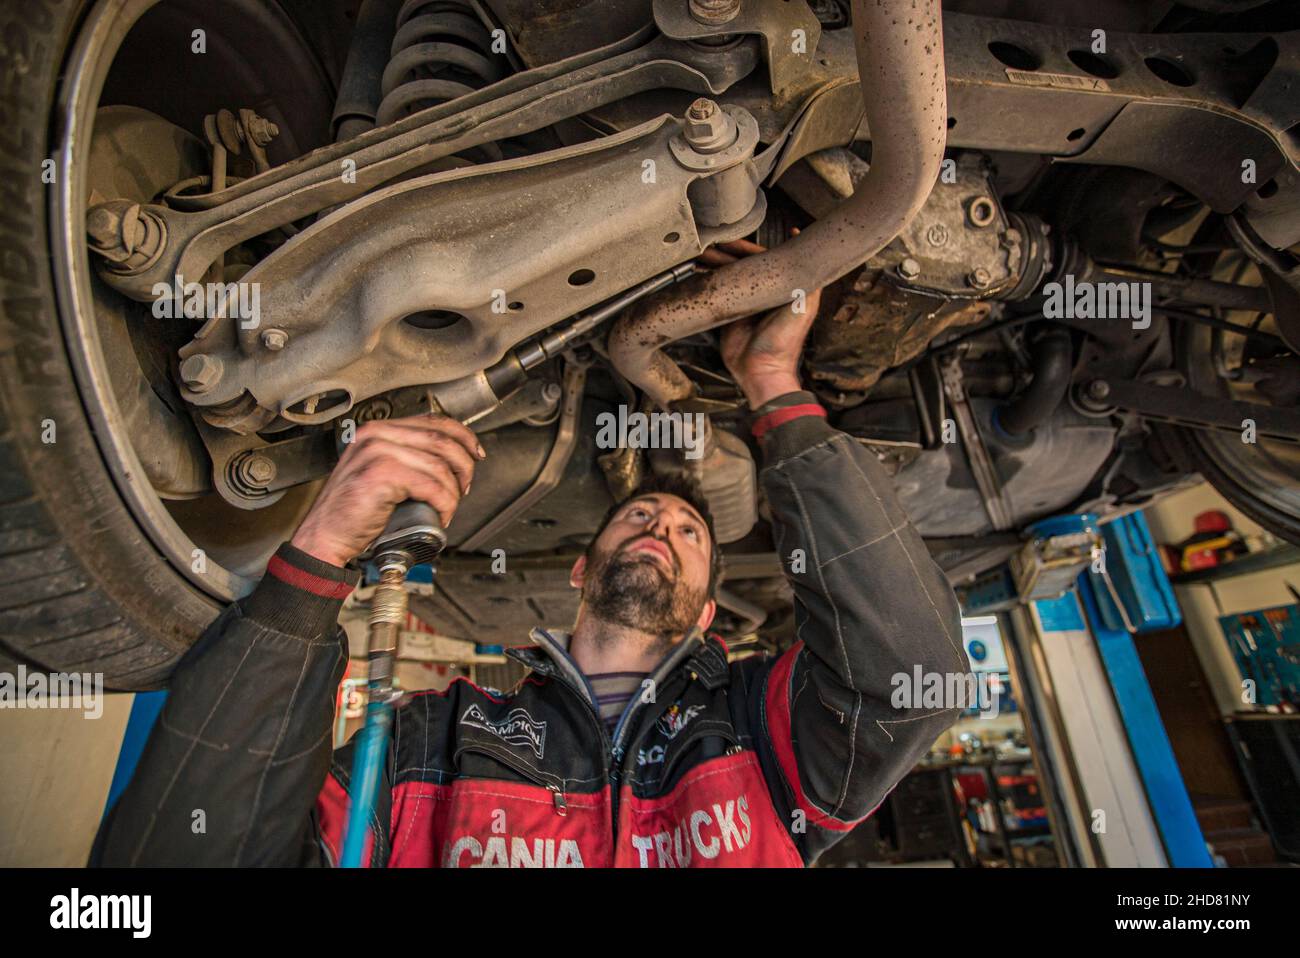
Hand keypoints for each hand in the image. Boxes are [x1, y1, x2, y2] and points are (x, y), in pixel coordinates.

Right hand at [291, 414, 484, 566]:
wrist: (324, 536)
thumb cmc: (351, 512)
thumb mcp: (379, 474)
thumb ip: (406, 459)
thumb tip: (449, 460)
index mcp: (377, 431)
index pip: (432, 421)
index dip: (462, 436)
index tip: (476, 453)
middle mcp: (376, 435)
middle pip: (441, 440)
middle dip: (464, 465)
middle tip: (464, 487)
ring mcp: (377, 452)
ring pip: (439, 465)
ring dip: (453, 491)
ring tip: (448, 506)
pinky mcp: (382, 475)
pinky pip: (431, 486)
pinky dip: (444, 503)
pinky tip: (440, 515)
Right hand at [701, 236, 821, 407]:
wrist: (763, 369)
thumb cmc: (785, 341)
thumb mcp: (805, 304)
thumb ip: (808, 278)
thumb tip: (808, 254)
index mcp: (779, 289)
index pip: (761, 260)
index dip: (746, 249)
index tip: (733, 243)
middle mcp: (761, 295)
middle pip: (741, 266)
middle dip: (726, 255)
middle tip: (711, 246)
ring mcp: (743, 305)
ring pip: (727, 278)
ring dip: (713, 266)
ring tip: (700, 256)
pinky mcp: (728, 317)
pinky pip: (717, 295)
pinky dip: (706, 283)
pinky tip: (696, 273)